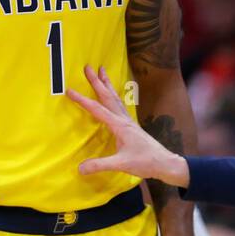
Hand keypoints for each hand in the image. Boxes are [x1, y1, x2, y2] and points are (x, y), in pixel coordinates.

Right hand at [67, 66, 188, 186]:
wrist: (165, 163)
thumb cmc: (146, 162)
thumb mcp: (121, 164)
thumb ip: (100, 165)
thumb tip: (80, 168)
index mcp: (120, 126)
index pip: (97, 109)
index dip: (82, 100)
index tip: (69, 90)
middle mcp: (124, 120)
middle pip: (108, 96)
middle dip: (97, 81)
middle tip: (88, 66)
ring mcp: (129, 122)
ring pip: (115, 98)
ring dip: (107, 85)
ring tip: (102, 72)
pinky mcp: (131, 126)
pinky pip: (119, 106)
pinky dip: (113, 96)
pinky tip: (112, 96)